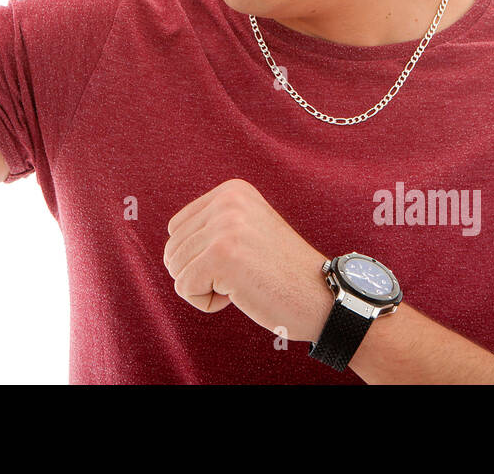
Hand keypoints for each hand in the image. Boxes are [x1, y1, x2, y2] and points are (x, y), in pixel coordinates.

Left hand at [163, 178, 333, 342]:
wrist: (324, 298)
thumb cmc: (283, 274)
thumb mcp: (248, 232)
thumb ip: (213, 227)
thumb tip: (169, 243)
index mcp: (232, 191)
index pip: (177, 228)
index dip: (200, 257)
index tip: (241, 262)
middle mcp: (228, 201)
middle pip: (173, 249)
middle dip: (201, 274)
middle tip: (244, 276)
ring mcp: (225, 226)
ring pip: (176, 269)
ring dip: (205, 288)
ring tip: (244, 283)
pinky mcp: (222, 255)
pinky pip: (184, 288)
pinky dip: (206, 302)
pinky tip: (240, 295)